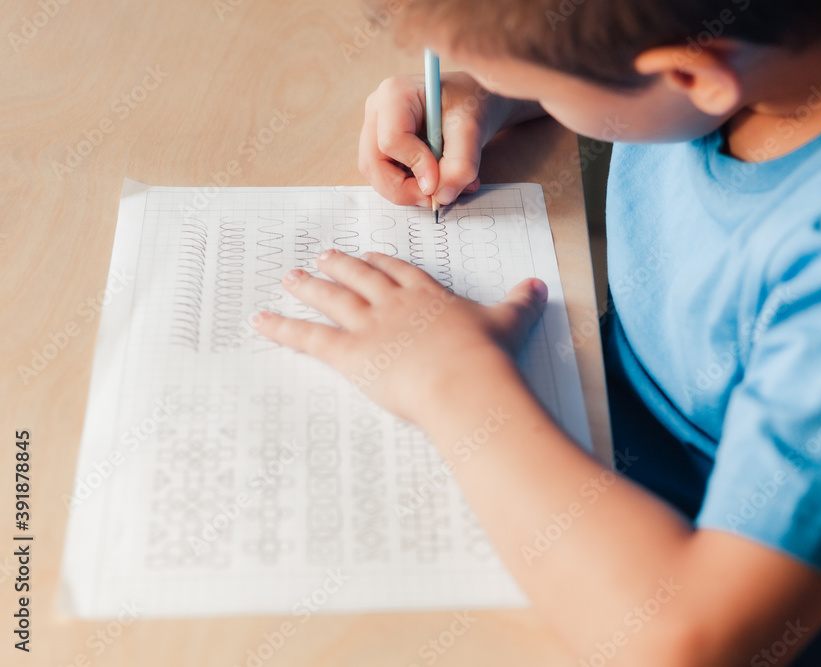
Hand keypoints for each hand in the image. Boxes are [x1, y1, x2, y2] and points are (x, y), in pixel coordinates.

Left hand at [254, 249, 547, 423]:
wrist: (465, 380)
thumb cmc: (487, 355)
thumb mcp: (509, 321)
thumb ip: (519, 301)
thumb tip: (538, 285)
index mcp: (428, 296)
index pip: (400, 272)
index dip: (383, 264)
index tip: (369, 256)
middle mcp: (394, 304)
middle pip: (361, 278)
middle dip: (341, 267)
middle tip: (323, 256)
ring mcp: (370, 326)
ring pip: (332, 300)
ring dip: (309, 287)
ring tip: (290, 277)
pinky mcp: (350, 353)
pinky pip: (310, 338)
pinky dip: (283, 328)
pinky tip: (262, 320)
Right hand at [358, 72, 538, 207]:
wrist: (472, 99)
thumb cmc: (470, 103)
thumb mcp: (473, 129)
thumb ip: (460, 164)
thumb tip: (442, 197)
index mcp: (394, 95)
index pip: (391, 141)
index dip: (417, 167)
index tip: (444, 179)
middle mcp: (376, 111)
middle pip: (374, 164)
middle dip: (406, 190)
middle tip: (438, 197)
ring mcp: (374, 130)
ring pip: (377, 176)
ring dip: (410, 192)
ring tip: (444, 185)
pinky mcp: (381, 148)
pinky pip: (386, 178)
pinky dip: (412, 189)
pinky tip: (437, 181)